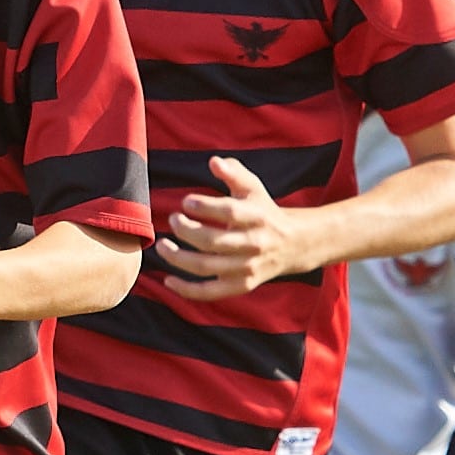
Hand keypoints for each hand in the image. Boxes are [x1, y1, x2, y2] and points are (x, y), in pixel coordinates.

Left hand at [155, 154, 302, 298]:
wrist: (292, 245)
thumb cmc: (263, 211)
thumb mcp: (253, 188)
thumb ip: (234, 172)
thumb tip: (213, 162)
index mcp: (257, 216)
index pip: (228, 212)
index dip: (204, 207)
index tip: (186, 202)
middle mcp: (253, 244)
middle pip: (212, 242)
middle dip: (186, 230)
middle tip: (173, 219)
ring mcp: (247, 267)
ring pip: (206, 267)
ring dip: (178, 258)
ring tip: (162, 245)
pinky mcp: (241, 285)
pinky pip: (210, 292)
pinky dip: (186, 289)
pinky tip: (167, 280)